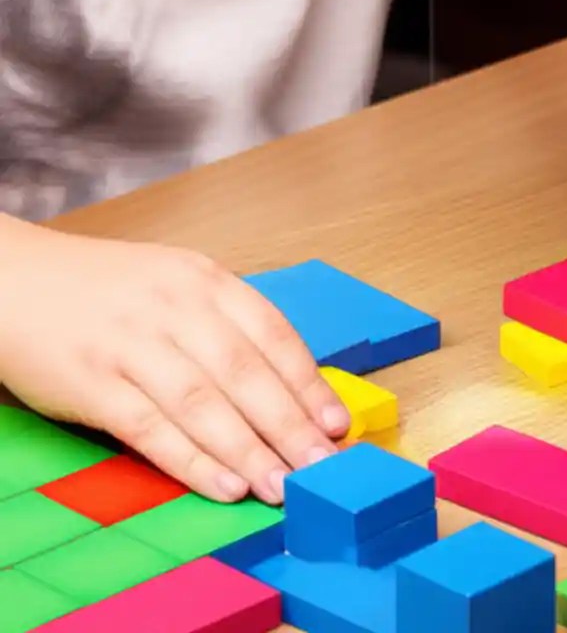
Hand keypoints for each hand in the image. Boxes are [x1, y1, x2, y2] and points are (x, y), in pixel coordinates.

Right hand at [0, 221, 349, 504]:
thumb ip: (229, 329)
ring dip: (249, 451)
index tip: (336, 425)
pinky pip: (151, 429)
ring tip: (282, 486)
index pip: (273, 336)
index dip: (309, 385)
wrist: (12, 278)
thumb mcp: (177, 287)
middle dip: (290, 426)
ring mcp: (131, 345)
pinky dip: (193, 461)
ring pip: (203, 405)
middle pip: (245, 374)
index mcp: (205, 281)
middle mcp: (173, 308)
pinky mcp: (92, 382)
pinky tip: (226, 486)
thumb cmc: (109, 293)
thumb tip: (294, 393)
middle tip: (322, 467)